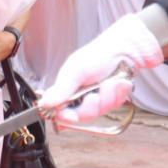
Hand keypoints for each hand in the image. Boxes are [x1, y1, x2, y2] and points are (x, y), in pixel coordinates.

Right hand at [38, 14, 162, 125]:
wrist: (124, 51)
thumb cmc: (97, 55)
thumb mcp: (75, 71)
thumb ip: (61, 89)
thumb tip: (44, 103)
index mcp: (67, 90)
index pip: (61, 111)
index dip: (66, 116)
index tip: (71, 116)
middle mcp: (81, 97)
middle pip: (83, 115)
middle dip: (92, 105)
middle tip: (94, 94)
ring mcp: (98, 99)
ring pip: (100, 111)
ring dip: (108, 96)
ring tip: (111, 81)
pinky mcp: (113, 100)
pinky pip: (115, 105)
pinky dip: (119, 94)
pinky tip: (120, 82)